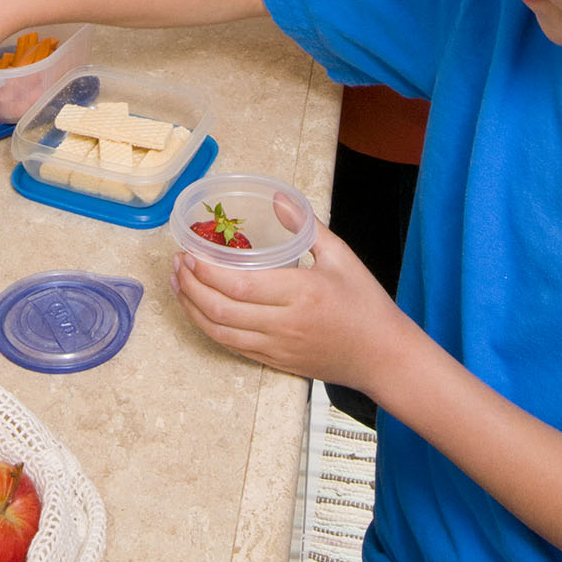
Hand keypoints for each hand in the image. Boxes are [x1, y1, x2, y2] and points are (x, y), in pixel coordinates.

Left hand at [174, 213, 409, 389]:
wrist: (383, 357)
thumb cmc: (366, 304)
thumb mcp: (342, 257)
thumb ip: (306, 227)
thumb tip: (278, 199)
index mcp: (300, 294)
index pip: (239, 285)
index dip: (206, 271)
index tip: (190, 251)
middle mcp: (283, 325)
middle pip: (220, 310)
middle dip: (190, 286)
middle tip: (178, 264)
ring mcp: (276, 347)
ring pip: (219, 332)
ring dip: (192, 308)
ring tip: (179, 284)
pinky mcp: (274, 362)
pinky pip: (232, 346)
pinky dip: (209, 327)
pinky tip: (200, 310)